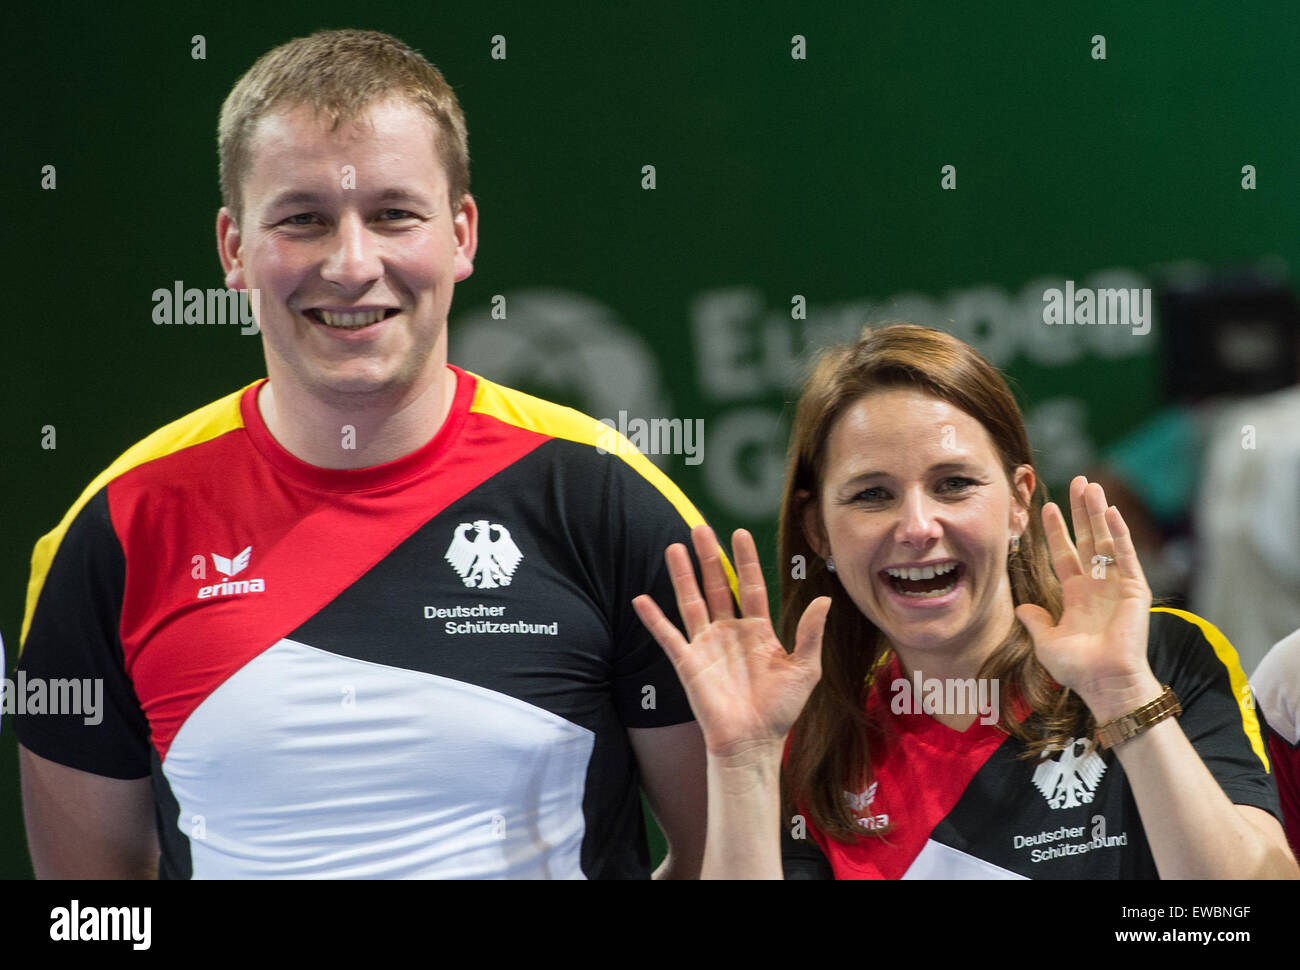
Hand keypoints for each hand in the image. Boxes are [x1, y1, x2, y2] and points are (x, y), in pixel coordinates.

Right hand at [632, 525, 829, 758]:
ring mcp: (706, 645)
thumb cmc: (780, 710)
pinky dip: (654, 619)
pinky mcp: (688, 663)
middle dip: (709, 557)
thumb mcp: (804, 669)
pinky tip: (642, 599)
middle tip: (700, 528)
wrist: (753, 743)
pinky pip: (668, 636)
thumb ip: (809, 634)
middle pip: (717, 586)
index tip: (739, 533)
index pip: (750, 586)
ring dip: (682, 576)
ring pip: (692, 602)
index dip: (745, 560)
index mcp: (758, 631)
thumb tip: (824, 600)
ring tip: (674, 547)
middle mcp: (730, 632)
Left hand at [1015, 476, 1160, 721]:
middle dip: (1081, 511)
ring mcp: (1117, 585)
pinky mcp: (1135, 590)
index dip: (1055, 531)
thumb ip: (1034, 620)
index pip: (1064, 554)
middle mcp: (1097, 585)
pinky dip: (1120, 533)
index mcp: (1077, 595)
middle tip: (1078, 481)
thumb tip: (1021, 608)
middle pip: (1088, 539)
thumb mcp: (1046, 641)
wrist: (1104, 684)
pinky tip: (1111, 512)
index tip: (1045, 507)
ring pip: (1107, 540)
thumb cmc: (1077, 669)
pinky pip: (1126, 555)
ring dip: (1099, 513)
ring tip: (1092, 485)